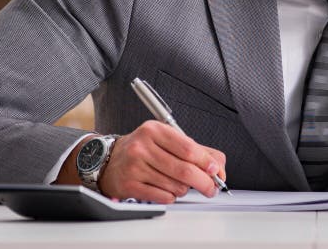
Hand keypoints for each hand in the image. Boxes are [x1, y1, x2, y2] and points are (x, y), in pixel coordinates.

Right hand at [97, 121, 226, 203]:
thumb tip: (218, 167)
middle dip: (203, 182)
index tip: (216, 171)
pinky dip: (171, 197)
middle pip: (184, 169)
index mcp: (155, 130)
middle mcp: (143, 146)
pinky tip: (166, 189)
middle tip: (211, 188)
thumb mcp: (167, 141)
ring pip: (175, 185)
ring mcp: (135, 166)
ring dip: (184, 189)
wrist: (109, 161)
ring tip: (179, 184)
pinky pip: (162, 197)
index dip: (206, 162)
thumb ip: (196, 151)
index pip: (188, 148)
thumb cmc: (144, 150)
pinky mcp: (129, 185)